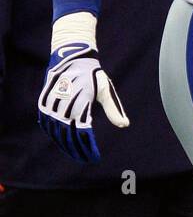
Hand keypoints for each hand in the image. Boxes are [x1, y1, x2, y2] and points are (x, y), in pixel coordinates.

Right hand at [38, 41, 128, 161]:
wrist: (71, 56)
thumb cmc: (92, 74)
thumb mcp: (105, 89)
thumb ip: (113, 109)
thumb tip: (125, 124)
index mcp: (82, 104)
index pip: (84, 134)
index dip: (88, 149)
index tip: (94, 157)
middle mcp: (65, 106)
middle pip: (69, 137)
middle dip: (77, 151)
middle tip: (85, 159)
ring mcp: (53, 104)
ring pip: (57, 133)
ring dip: (65, 146)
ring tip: (74, 153)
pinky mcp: (44, 102)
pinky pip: (47, 124)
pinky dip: (53, 135)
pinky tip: (61, 142)